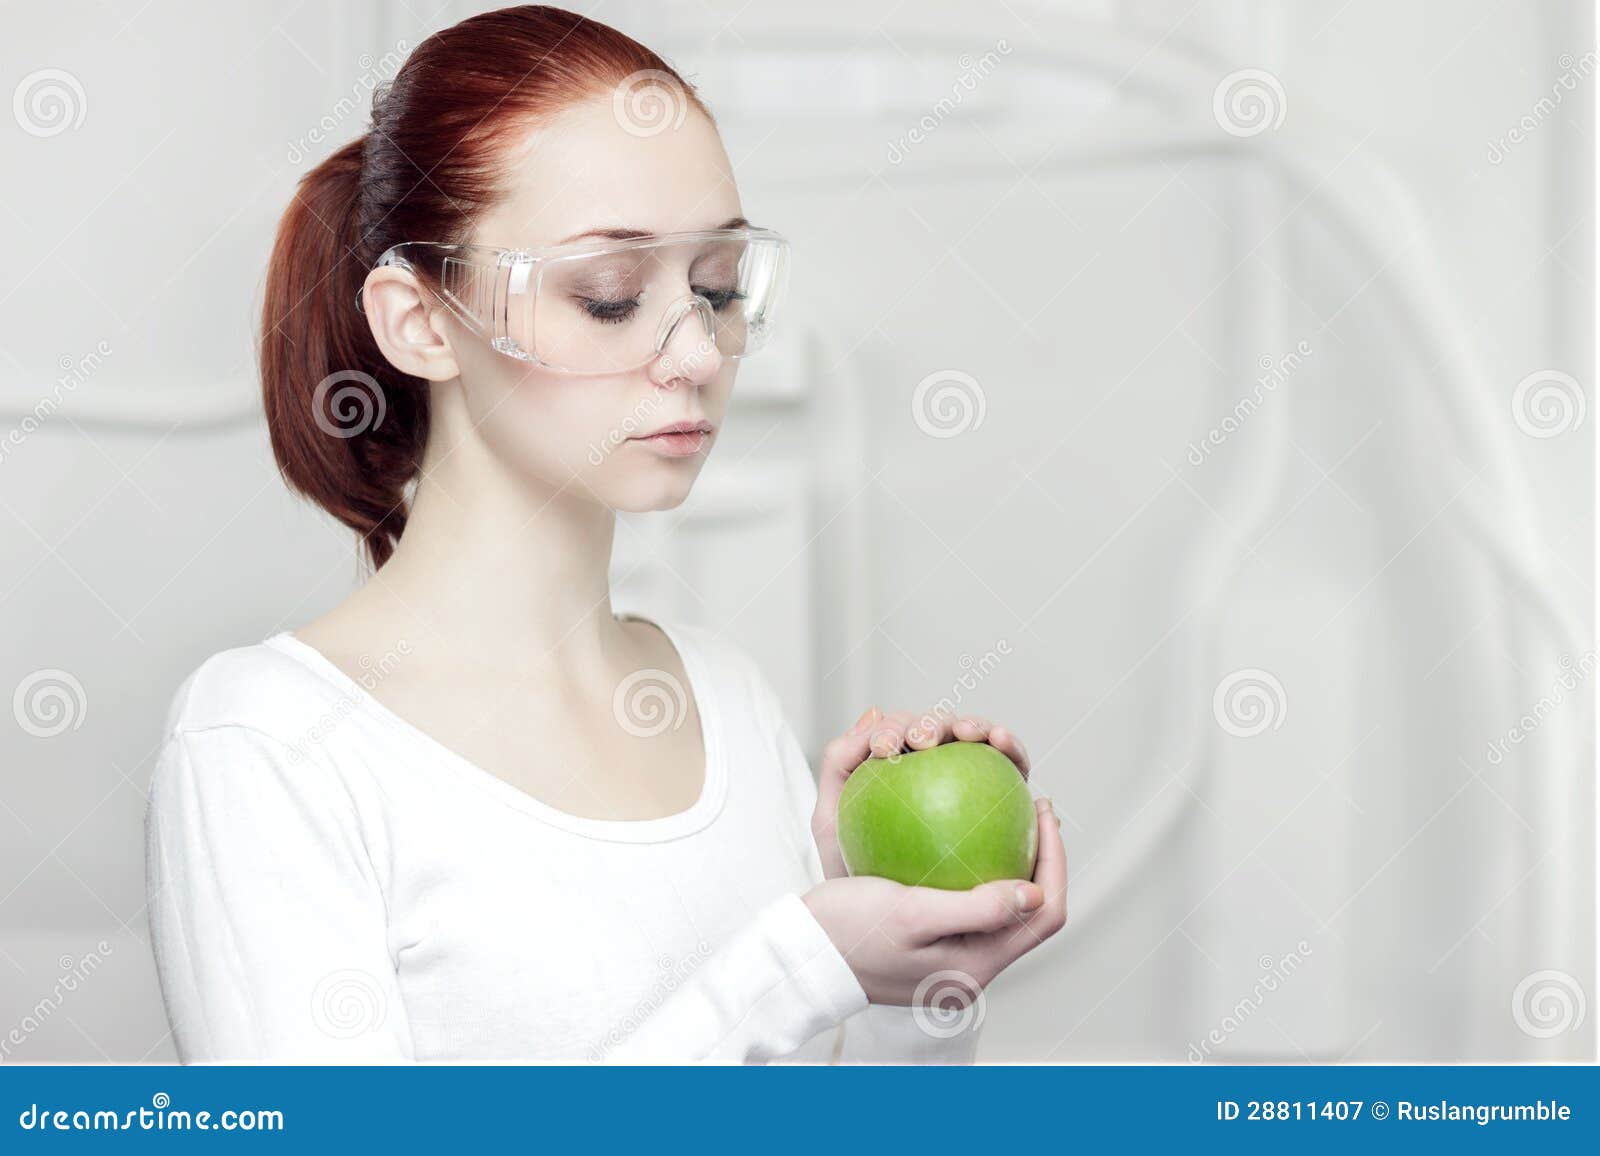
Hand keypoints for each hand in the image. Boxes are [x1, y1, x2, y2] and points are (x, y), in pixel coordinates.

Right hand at [803, 797, 1065, 1004]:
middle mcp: (972, 969)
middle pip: (1033, 912)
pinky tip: (964, 831)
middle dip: (1042, 857)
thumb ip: (976, 909)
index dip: (1055, 860)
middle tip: (1032, 804)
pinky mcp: (934, 947)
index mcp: (975, 968)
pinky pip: (973, 903)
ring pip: (1007, 907)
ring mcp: (954, 960)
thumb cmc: (847, 931)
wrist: (802, 956)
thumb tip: (1034, 893)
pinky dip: (979, 868)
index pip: (1043, 916)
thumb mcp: (910, 913)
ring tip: (1008, 813)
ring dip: (1015, 861)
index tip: (1042, 809)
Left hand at [810, 707, 1031, 879]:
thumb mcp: (830, 823)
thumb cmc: (857, 871)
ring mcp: (970, 774)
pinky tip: (1005, 749)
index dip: (891, 728)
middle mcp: (932, 762)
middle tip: (921, 742)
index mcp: (895, 761)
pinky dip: (1012, 750)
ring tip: (968, 733)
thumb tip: (873, 712)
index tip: (883, 750)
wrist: (892, 922)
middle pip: (937, 728)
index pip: (897, 732)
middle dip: (930, 724)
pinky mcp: (1003, 790)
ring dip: (975, 725)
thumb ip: (839, 765)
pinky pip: (1011, 768)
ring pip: (976, 739)